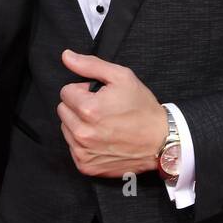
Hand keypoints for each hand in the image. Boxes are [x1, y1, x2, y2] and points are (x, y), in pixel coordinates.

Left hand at [56, 49, 167, 178]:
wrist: (160, 141)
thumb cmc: (142, 108)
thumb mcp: (121, 77)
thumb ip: (90, 65)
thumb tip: (66, 56)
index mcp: (88, 109)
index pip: (66, 92)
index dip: (84, 90)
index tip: (100, 97)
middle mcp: (82, 133)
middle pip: (63, 110)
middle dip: (79, 107)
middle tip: (103, 110)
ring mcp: (83, 152)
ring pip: (66, 129)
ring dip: (79, 124)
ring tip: (103, 125)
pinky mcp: (86, 166)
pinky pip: (72, 148)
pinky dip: (84, 143)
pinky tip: (102, 139)